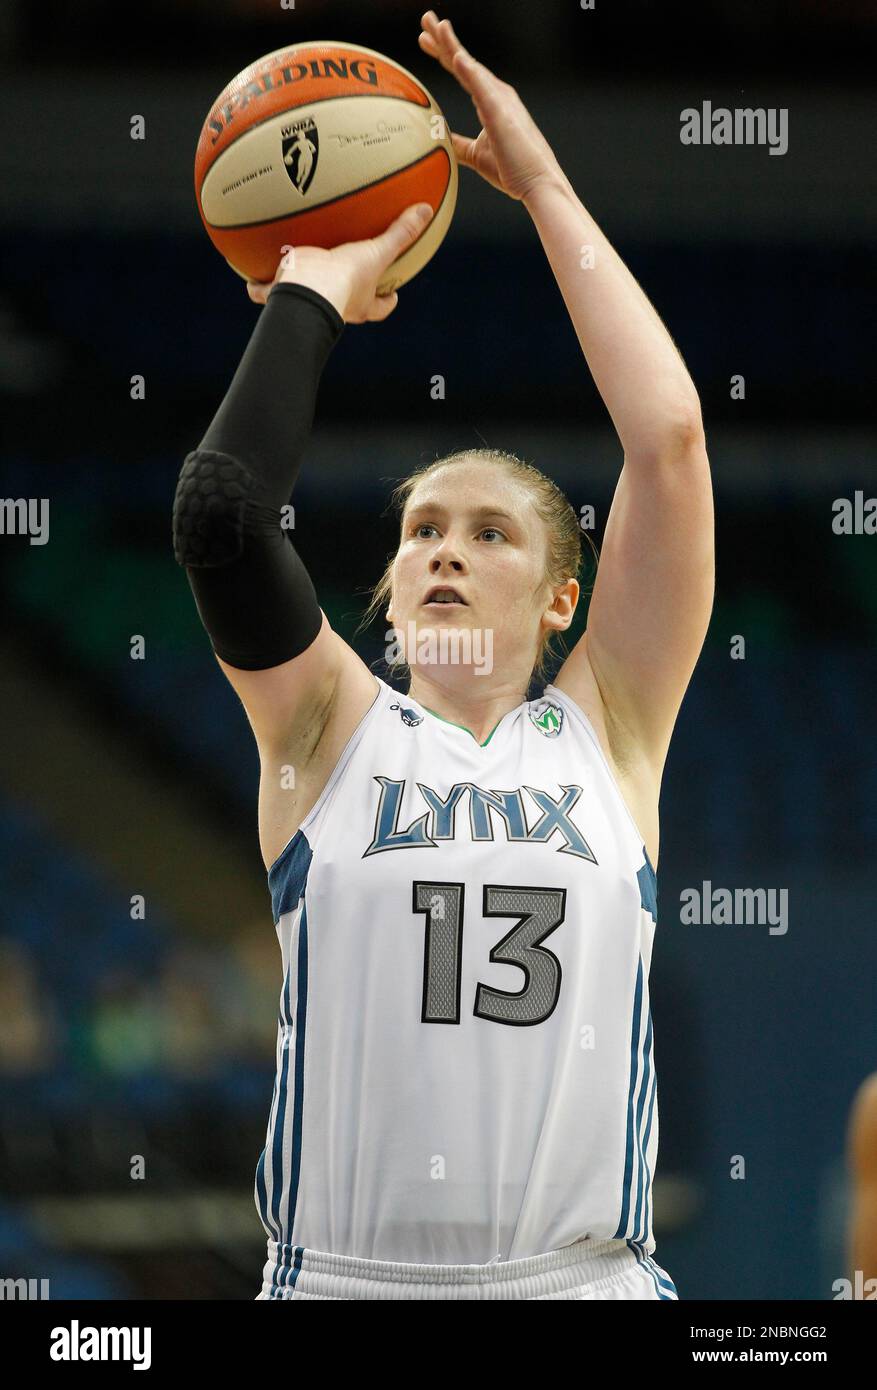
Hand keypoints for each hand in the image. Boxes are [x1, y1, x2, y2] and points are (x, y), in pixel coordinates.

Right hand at [245, 202, 434, 322]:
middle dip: (346, 296)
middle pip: (345, 304)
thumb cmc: (345, 276)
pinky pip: (265, 292)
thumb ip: (400, 233)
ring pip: (305, 298)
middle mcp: (335, 304)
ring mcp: (307, 301)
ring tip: (295, 272)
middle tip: (346, 277)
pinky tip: (250, 279)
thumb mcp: (377, 252)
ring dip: (301, 290)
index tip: (393, 293)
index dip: (388, 300)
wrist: (307, 289)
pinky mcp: (281, 295)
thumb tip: (426, 211)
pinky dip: (258, 288)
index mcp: (360, 301)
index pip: (381, 306)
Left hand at [418, 11, 565, 202]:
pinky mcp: (502, 115)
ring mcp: (500, 101)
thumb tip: (441, 139)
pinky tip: (456, 56)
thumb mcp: (476, 155)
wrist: (537, 184)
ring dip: (453, 46)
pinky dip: (469, 71)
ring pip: (471, 67)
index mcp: (491, 102)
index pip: (462, 72)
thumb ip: (459, 144)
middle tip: (425, 19)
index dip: (444, 54)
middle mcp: (497, 94)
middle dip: (444, 40)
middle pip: (465, 62)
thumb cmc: (513, 170)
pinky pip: (482, 89)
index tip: (425, 40)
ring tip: (436, 26)